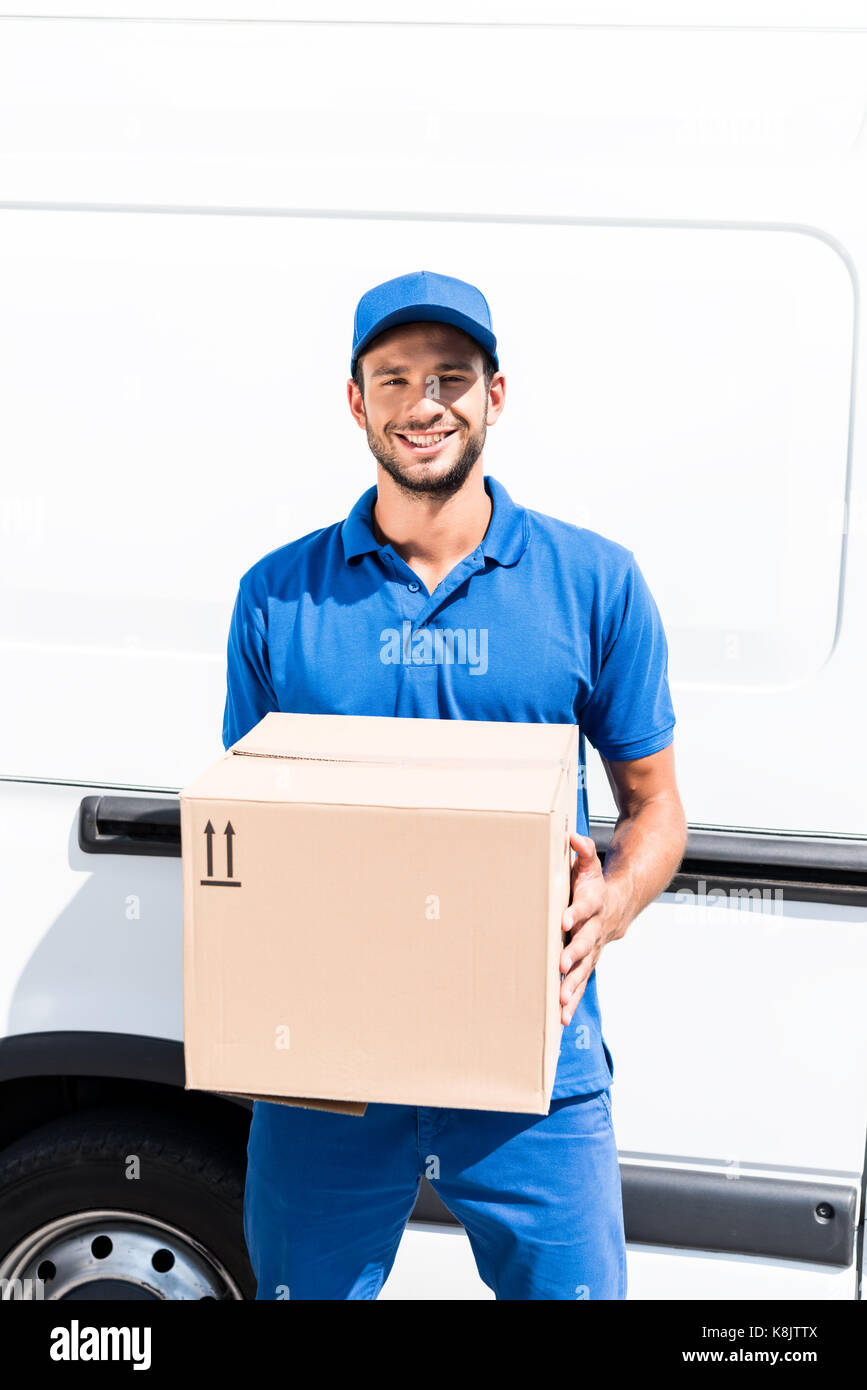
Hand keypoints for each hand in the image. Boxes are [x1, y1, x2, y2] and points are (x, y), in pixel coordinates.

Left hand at [559, 832, 624, 1024]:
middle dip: (575, 955)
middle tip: (562, 966)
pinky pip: (582, 982)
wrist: (624, 903)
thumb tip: (572, 836)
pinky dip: (572, 999)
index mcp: (594, 903)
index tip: (564, 920)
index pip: (585, 906)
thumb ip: (582, 852)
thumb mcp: (591, 865)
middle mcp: (597, 928)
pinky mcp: (590, 961)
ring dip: (573, 986)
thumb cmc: (598, 883)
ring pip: (585, 969)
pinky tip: (562, 1018)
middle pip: (586, 942)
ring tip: (561, 1004)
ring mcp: (595, 948)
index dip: (576, 912)